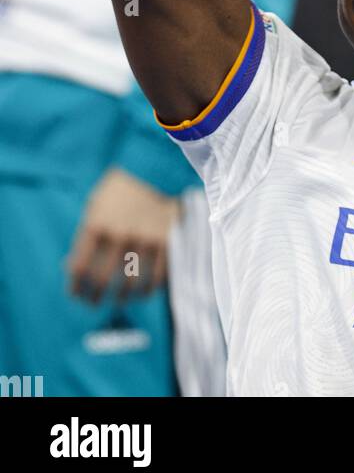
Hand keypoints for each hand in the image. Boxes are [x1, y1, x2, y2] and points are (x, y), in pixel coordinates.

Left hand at [66, 167, 180, 303]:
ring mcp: (145, 239)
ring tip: (119, 300)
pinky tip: (143, 292)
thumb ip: (84, 238)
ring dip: (122, 297)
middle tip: (94, 303)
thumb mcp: (95, 207)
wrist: (156, 169)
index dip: (75, 287)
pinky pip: (157, 277)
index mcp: (97, 224)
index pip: (79, 268)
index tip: (76, 295)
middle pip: (102, 280)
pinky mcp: (167, 241)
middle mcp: (120, 234)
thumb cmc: (118, 191)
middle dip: (95, 297)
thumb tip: (68, 269)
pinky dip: (149, 290)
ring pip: (131, 284)